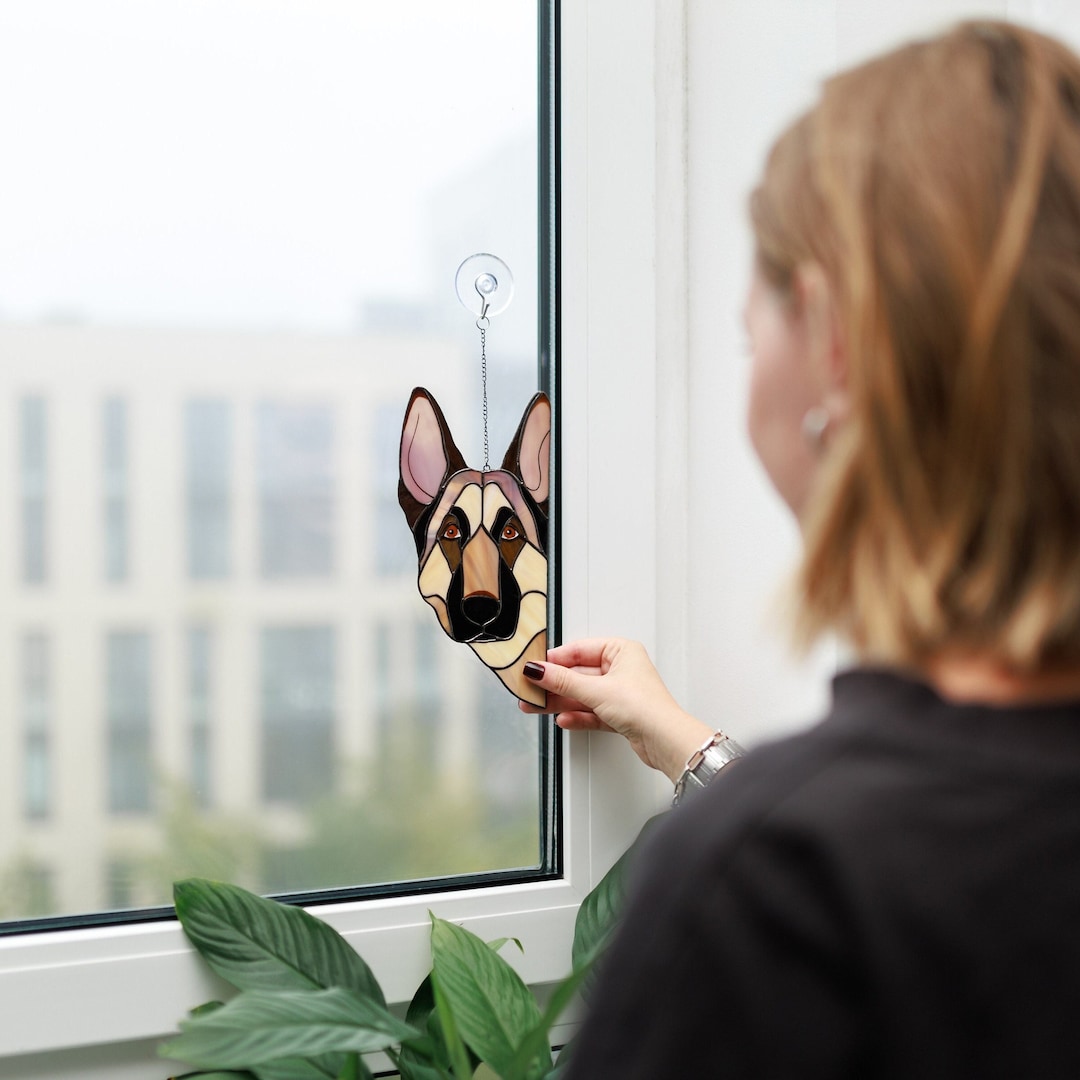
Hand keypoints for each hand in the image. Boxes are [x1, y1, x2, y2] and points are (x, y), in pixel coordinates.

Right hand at [519, 638, 713, 782]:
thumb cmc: (646, 707)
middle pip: (578, 675)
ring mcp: (620, 693)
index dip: (555, 660)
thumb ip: (563, 681)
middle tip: (530, 690)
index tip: (534, 667)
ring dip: (560, 702)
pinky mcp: (619, 715)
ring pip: (582, 695)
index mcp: (622, 651)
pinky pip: (591, 712)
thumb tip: (538, 670)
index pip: (580, 650)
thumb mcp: (596, 690)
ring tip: (536, 707)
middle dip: (554, 685)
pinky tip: (563, 720)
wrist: (665, 741)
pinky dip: (577, 716)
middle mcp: (622, 669)